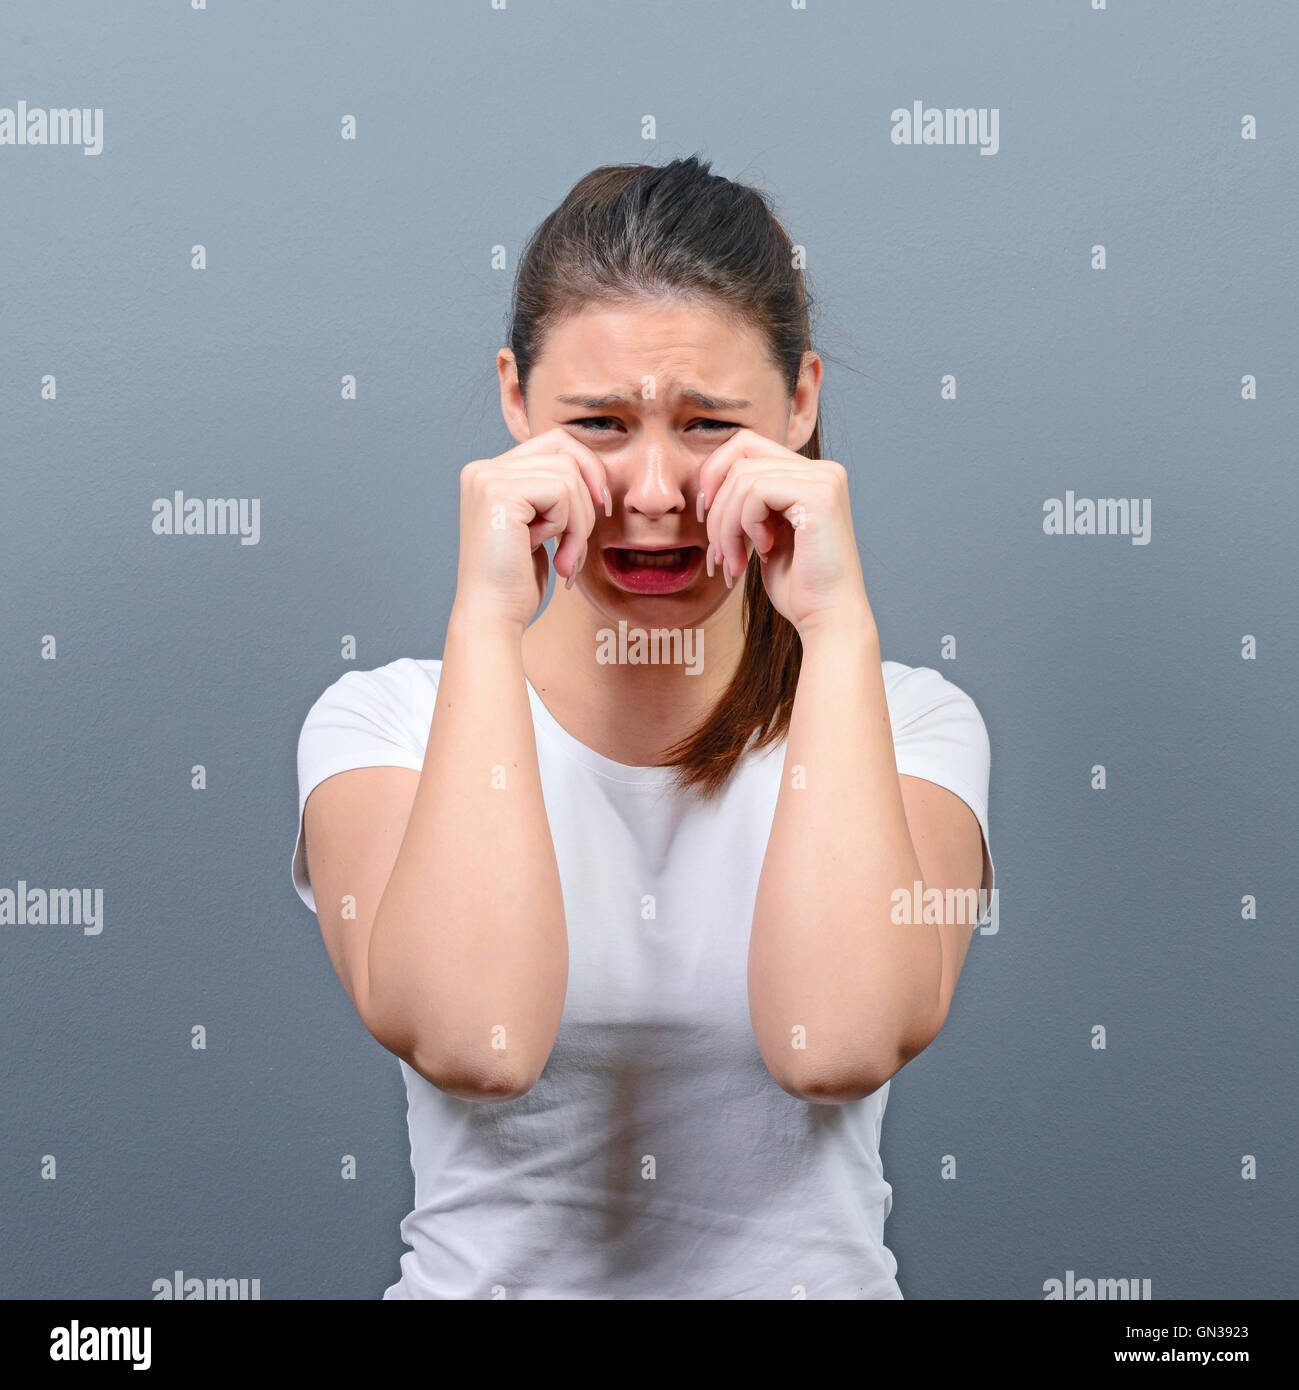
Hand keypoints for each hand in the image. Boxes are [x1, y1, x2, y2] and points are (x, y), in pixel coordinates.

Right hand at [454, 428, 611, 632]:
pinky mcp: (500, 492)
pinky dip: (569, 528)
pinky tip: (553, 557)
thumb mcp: (538, 526)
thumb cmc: (516, 581)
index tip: (600, 507)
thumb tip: (594, 471)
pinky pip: (562, 492)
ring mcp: (488, 478)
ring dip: (579, 524)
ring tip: (566, 559)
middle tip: (578, 546)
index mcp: (490, 474)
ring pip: (569, 476)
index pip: (555, 443)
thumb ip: (552, 493)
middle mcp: (482, 469)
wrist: (493, 616)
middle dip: (586, 502)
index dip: (588, 470)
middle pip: (566, 454)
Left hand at [697, 429, 873, 638]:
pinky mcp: (819, 495)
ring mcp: (824, 479)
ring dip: (727, 526)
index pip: (746, 445)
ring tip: (734, 562)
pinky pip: (756, 492)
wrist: (827, 617)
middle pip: (740, 455)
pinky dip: (746, 524)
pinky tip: (764, 550)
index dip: (714, 475)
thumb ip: (748, 502)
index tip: (705, 516)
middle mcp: (822, 469)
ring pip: (742, 478)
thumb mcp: (766, 533)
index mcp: (810, 475)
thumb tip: (708, 485)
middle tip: (718, 551)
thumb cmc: (798, 586)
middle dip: (717, 506)